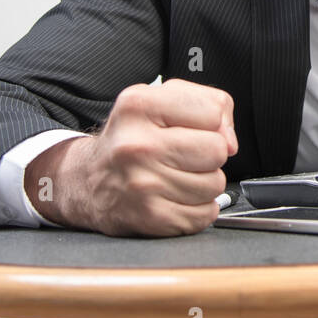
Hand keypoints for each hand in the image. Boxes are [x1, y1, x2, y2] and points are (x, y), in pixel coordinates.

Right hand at [25, 78, 236, 236]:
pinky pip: (204, 215)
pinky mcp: (149, 217)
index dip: (211, 122)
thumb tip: (230, 140)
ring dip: (203, 184)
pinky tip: (174, 198)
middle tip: (184, 156)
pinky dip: (197, 210)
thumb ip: (208, 104)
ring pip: (215, 185)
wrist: (87, 181)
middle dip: (209, 155)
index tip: (192, 129)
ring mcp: (142, 184)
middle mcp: (136, 144)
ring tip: (176, 177)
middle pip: (217, 150)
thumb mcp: (159, 100)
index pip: (212, 111)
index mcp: (139, 105)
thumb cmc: (130, 139)